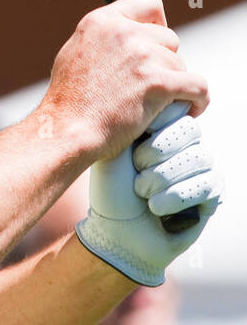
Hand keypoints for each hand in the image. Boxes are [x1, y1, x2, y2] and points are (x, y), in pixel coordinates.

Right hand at [41, 0, 208, 160]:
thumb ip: (104, 39)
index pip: (149, 3)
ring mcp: (141, 56)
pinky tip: (189, 110)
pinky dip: (198, 100)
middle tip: (147, 84)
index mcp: (101, 21)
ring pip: (181, 65)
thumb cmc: (69, 101)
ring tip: (155, 104)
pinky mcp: (157, 82)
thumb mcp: (76, 53)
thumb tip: (129, 35)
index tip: (154, 44)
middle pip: (169, 38)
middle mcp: (122, 32)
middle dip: (163, 61)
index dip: (157, 24)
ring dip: (173, 84)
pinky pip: (198, 86)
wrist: (66, 130)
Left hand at [77, 103, 223, 285]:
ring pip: (199, 157)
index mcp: (162, 129)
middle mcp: (186, 145)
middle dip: (157, 153)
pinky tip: (155, 206)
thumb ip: (135, 120)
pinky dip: (175, 197)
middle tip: (136, 170)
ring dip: (162, 178)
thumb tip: (158, 92)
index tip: (132, 147)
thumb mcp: (116, 148)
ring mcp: (201, 167)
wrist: (115, 232)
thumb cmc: (112, 189)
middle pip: (190, 131)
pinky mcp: (212, 193)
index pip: (176, 110)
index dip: (155, 129)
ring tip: (141, 191)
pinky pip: (207, 184)